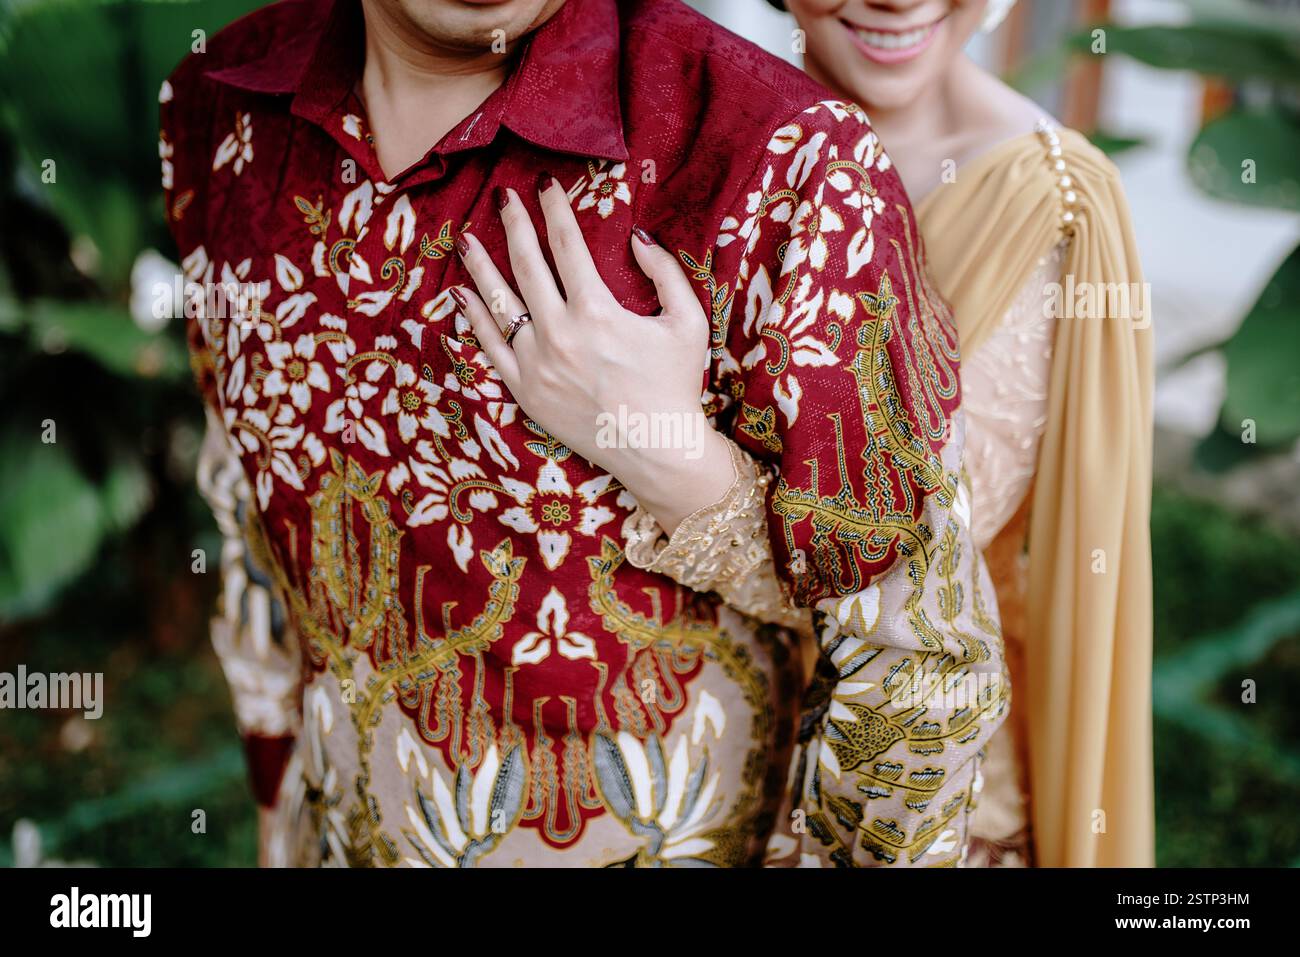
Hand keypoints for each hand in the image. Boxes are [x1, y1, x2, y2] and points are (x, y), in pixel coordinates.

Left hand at [451, 177, 734, 533]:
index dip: (554, 208)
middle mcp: (559, 333)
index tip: (545, 184)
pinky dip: (475, 319)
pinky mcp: (525, 390)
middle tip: (504, 197)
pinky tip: (463, 296)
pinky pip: (491, 347)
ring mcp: (537, 363)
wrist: (656, 449)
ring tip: (464, 239)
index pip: (566, 244)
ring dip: (481, 267)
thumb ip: (666, 272)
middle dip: (513, 224)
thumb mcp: (687, 322)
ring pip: (499, 303)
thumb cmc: (677, 385)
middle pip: (526, 264)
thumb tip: (638, 236)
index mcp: (597, 311)